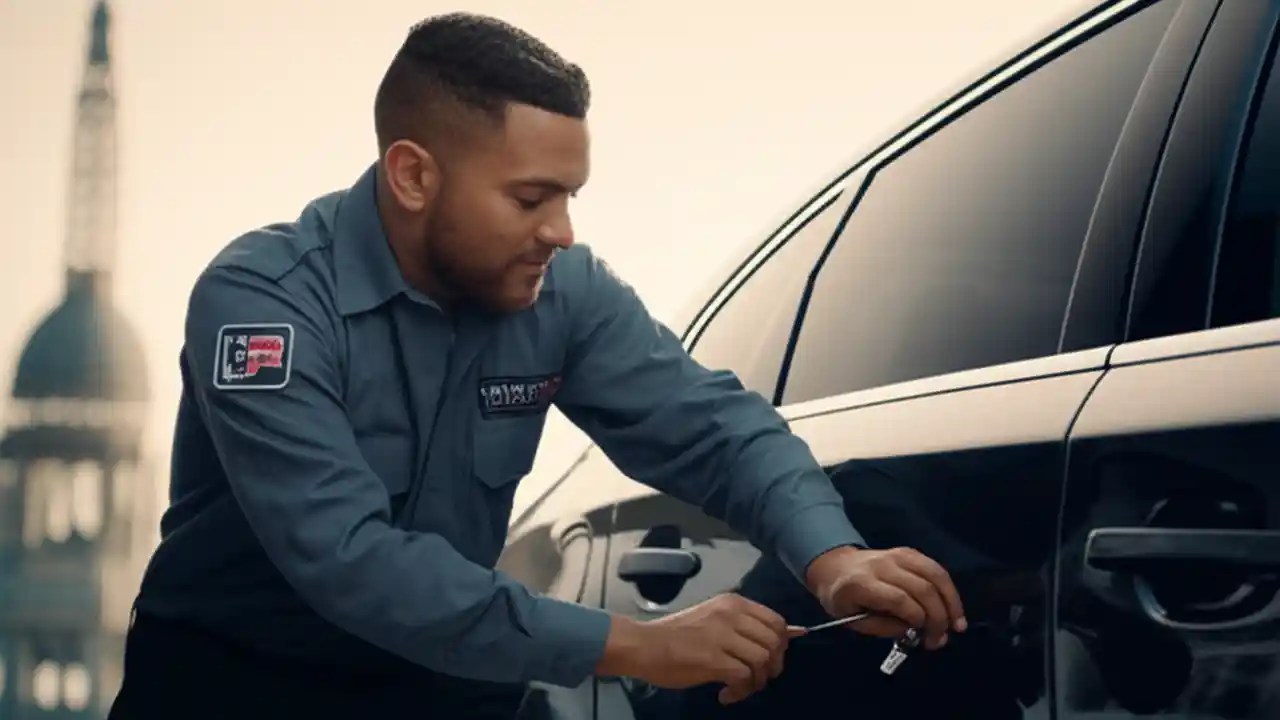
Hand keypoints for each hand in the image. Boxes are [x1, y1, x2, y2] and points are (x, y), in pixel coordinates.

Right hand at [596, 593, 803, 704]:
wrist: (644, 644)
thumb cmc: (676, 633)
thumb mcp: (715, 618)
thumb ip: (748, 625)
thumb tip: (796, 632)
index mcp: (733, 603)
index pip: (777, 622)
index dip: (780, 645)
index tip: (768, 660)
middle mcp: (732, 615)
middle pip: (774, 642)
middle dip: (772, 666)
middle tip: (756, 678)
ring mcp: (723, 636)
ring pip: (763, 660)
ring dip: (757, 682)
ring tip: (740, 688)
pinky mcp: (713, 659)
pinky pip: (745, 677)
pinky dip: (740, 691)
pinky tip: (725, 694)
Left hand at [804, 545, 965, 649]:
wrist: (835, 566)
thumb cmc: (842, 599)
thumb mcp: (853, 620)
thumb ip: (884, 627)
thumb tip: (916, 631)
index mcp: (861, 584)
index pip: (898, 599)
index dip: (918, 619)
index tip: (924, 638)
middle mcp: (881, 566)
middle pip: (921, 588)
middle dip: (938, 616)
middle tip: (941, 638)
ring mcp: (896, 555)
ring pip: (934, 574)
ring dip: (951, 601)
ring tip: (957, 625)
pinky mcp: (908, 552)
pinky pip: (935, 567)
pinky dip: (948, 588)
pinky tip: (953, 607)